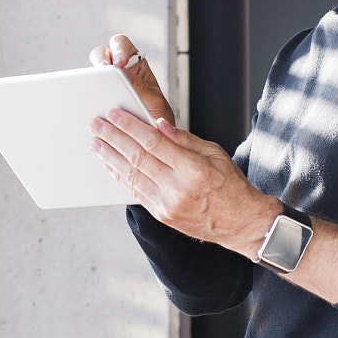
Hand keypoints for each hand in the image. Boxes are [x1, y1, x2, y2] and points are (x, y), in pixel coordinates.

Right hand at [89, 33, 175, 125]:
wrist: (150, 132)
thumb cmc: (155, 110)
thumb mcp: (153, 98)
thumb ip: (140, 86)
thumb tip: (122, 74)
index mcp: (134, 62)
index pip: (122, 45)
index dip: (119, 49)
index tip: (120, 62)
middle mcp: (117, 68)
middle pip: (102, 53)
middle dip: (101, 59)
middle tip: (104, 70)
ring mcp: (104, 82)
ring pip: (91, 72)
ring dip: (91, 77)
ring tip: (94, 88)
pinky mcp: (95, 96)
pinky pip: (87, 91)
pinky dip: (86, 95)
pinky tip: (91, 104)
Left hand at [89, 107, 276, 257]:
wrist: (241, 223)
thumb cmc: (231, 185)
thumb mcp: (215, 153)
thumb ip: (184, 139)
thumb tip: (157, 125)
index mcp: (193, 168)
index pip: (153, 142)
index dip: (130, 126)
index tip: (114, 114)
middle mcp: (177, 188)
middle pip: (136, 157)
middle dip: (113, 138)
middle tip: (96, 124)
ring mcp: (167, 204)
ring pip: (131, 175)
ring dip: (110, 157)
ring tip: (96, 143)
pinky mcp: (162, 215)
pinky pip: (135, 192)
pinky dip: (121, 176)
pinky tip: (111, 165)